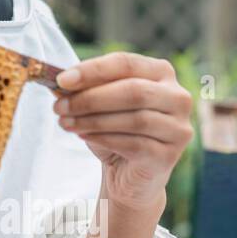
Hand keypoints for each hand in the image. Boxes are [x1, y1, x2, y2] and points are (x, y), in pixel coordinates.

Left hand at [52, 52, 193, 211]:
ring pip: (135, 119)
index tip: (62, 80)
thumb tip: (58, 82)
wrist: (130, 174)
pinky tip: (84, 136)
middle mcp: (178, 97)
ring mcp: (178, 127)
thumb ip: (83, 90)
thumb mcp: (98, 104)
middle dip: (90, 98)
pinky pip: (135, 144)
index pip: (126, 63)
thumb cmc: (115, 130)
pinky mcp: (170, 155)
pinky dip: (104, 138)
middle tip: (59, 106)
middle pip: (133, 91)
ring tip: (66, 123)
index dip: (92, 70)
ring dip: (93, 120)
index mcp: (161, 73)